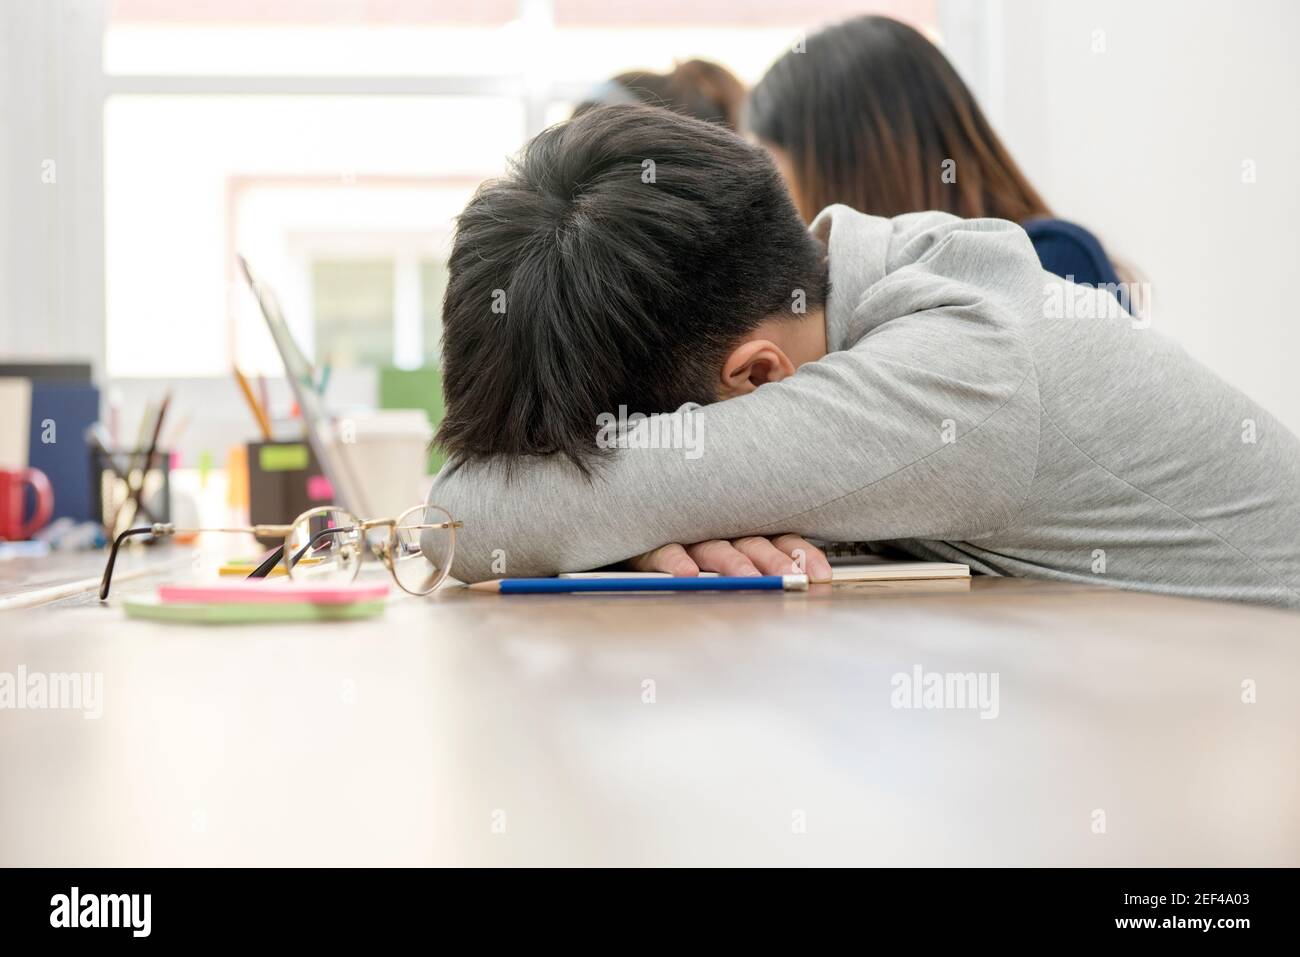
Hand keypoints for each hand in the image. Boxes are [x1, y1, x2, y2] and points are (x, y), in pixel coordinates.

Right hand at [628, 535, 832, 581]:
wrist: (631, 532)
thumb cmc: (686, 549)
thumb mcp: (726, 557)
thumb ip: (759, 569)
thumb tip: (805, 583)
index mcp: (741, 532)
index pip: (777, 539)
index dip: (800, 554)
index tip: (821, 575)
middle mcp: (718, 532)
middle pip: (752, 543)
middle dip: (774, 562)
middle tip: (792, 579)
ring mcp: (686, 537)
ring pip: (714, 548)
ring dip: (732, 563)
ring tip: (748, 579)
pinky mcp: (652, 545)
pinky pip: (666, 551)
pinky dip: (675, 562)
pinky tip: (687, 574)